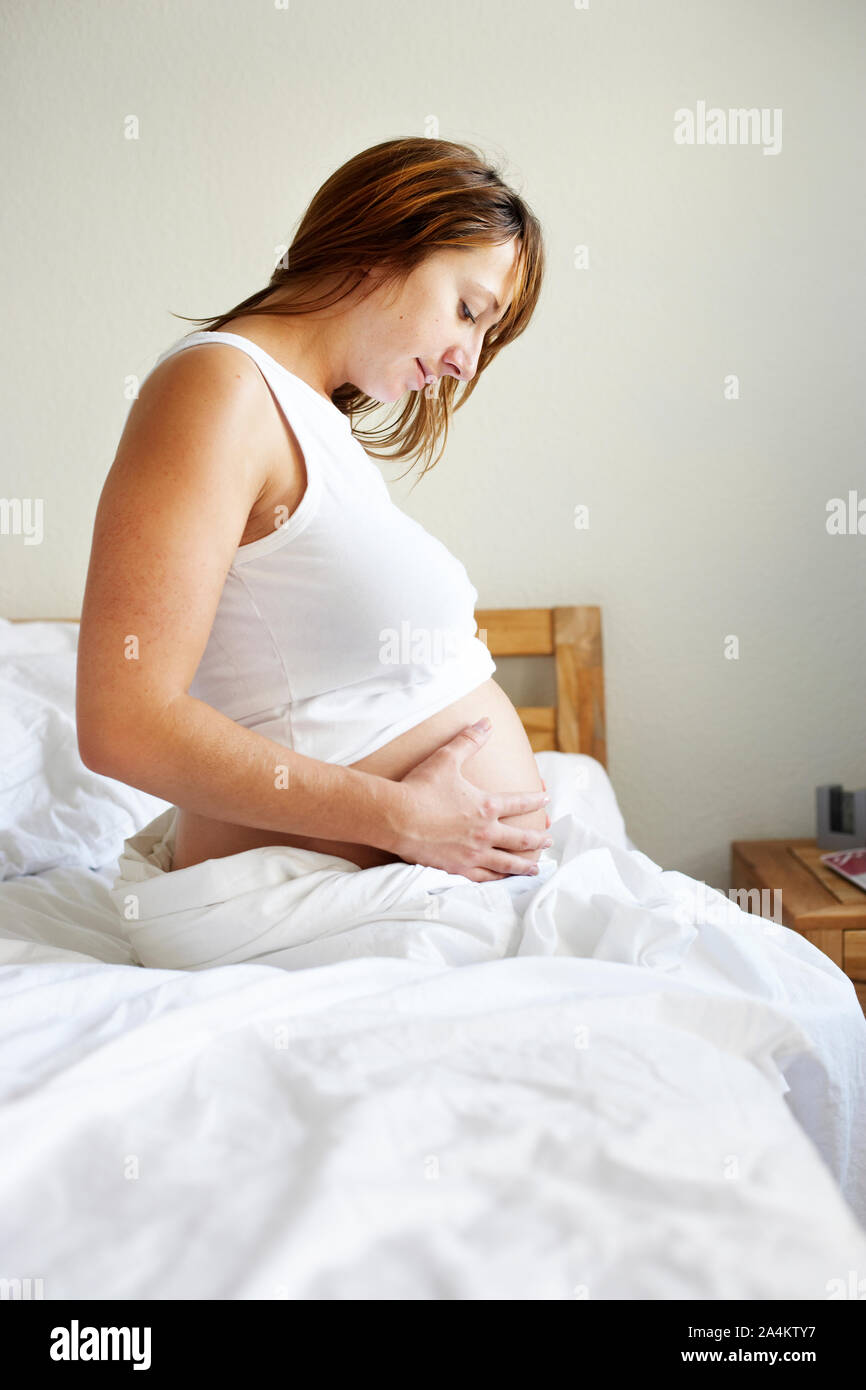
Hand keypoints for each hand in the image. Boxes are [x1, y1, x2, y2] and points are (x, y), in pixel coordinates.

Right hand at [389, 718, 550, 881]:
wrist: (396, 818)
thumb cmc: (421, 787)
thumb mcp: (447, 758)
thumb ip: (469, 740)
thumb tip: (486, 722)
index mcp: (486, 806)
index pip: (519, 803)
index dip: (535, 800)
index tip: (546, 799)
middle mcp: (485, 832)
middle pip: (520, 839)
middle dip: (537, 839)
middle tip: (549, 840)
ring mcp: (473, 853)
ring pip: (507, 863)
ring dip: (524, 865)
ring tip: (536, 867)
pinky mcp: (457, 868)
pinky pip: (484, 877)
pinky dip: (497, 879)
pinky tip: (503, 880)